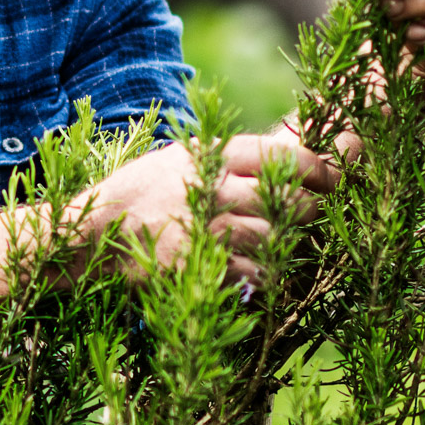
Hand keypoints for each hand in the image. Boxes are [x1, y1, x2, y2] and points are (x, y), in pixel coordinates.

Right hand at [69, 129, 340, 285]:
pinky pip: (256, 276)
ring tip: (284, 246)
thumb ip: (233, 157)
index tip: (335, 177)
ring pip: (277, 239)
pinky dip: (265, 276)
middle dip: (311, 210)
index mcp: (211, 154)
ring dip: (288, 246)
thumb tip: (296, 149)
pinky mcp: (198, 268)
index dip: (320, 167)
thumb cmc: (142, 193)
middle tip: (311, 216)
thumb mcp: (183, 157)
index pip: (284, 155)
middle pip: (290, 200)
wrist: (89, 236)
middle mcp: (212, 188)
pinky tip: (257, 271)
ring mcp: (205, 230)